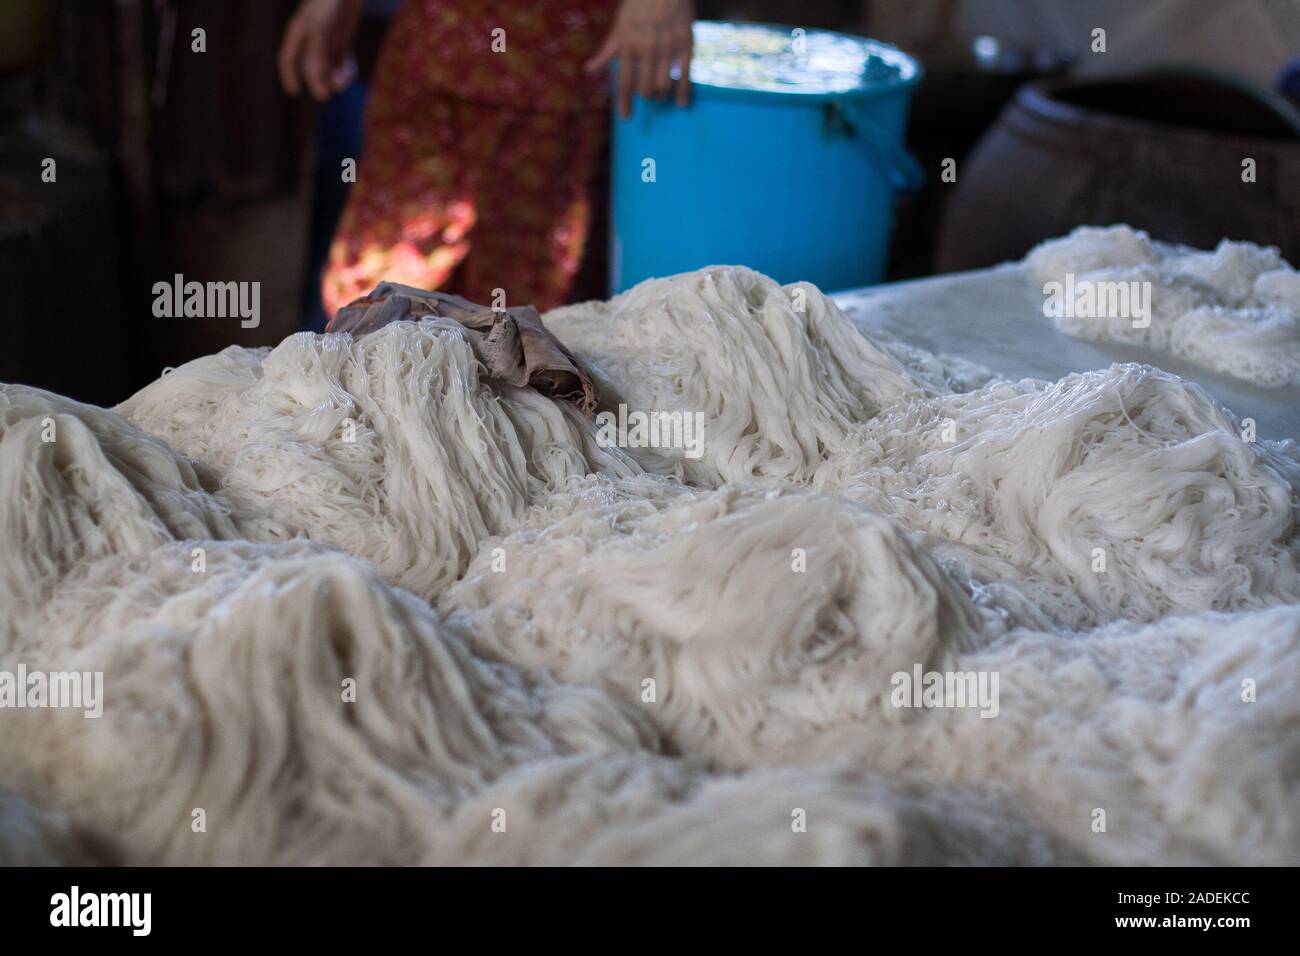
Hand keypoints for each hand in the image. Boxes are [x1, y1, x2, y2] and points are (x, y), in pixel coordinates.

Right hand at [277, 0, 363, 100]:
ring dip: (336, 77)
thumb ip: (316, 56)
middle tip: (329, 92)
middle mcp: (311, 39)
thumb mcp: (320, 31)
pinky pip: (342, 61)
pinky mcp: (343, 40)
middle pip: (312, 68)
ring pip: (328, 67)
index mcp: (298, 34)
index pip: (287, 58)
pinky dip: (346, 69)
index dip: (289, 75)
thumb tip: (315, 83)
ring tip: (345, 78)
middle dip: (320, 80)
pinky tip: (351, 69)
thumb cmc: (329, 5)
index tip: (294, 91)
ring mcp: (328, 40)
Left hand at [585, 0, 693, 118]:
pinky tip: (680, 103)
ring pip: (663, 86)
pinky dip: (683, 92)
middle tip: (646, 96)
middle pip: (645, 89)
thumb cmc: (638, 4)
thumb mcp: (619, 26)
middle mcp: (647, 50)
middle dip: (645, 97)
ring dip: (661, 95)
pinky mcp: (685, 45)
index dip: (624, 102)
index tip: (626, 117)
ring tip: (660, 94)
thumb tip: (589, 71)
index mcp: (628, 45)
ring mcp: (668, 48)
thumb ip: (607, 51)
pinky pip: (685, 75)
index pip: (624, 82)